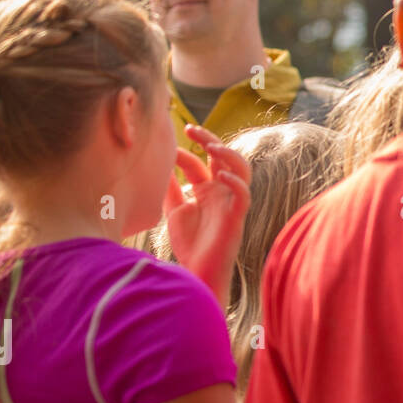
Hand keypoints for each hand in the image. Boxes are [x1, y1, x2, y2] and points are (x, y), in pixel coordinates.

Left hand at [165, 124, 251, 305]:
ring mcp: (231, 203)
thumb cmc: (189, 244)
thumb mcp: (174, 211)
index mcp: (207, 190)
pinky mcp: (237, 217)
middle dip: (210, 140)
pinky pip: (244, 194)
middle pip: (223, 157)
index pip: (199, 162)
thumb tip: (159, 167)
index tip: (168, 144)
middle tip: (191, 129)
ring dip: (228, 155)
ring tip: (212, 146)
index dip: (186, 151)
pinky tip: (219, 175)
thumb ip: (170, 190)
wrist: (198, 273)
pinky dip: (235, 182)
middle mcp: (222, 192)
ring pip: (241, 170)